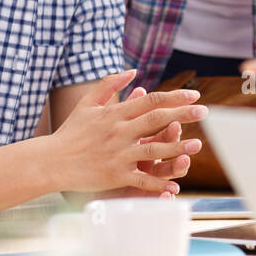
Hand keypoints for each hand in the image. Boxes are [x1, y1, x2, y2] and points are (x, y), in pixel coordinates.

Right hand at [50, 70, 207, 196]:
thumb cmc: (70, 132)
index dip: (174, 96)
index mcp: (115, 113)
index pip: (150, 101)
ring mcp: (118, 154)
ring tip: (198, 144)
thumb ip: (110, 85)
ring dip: (177, 148)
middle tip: (205, 111)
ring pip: (153, 149)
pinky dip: (158, 183)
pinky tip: (174, 185)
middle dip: (183, 114)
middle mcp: (119, 132)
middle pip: (156, 120)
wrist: (50, 161)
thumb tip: (132, 70)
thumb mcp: (88, 104)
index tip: (195, 94)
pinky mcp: (115, 175)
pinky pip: (141, 179)